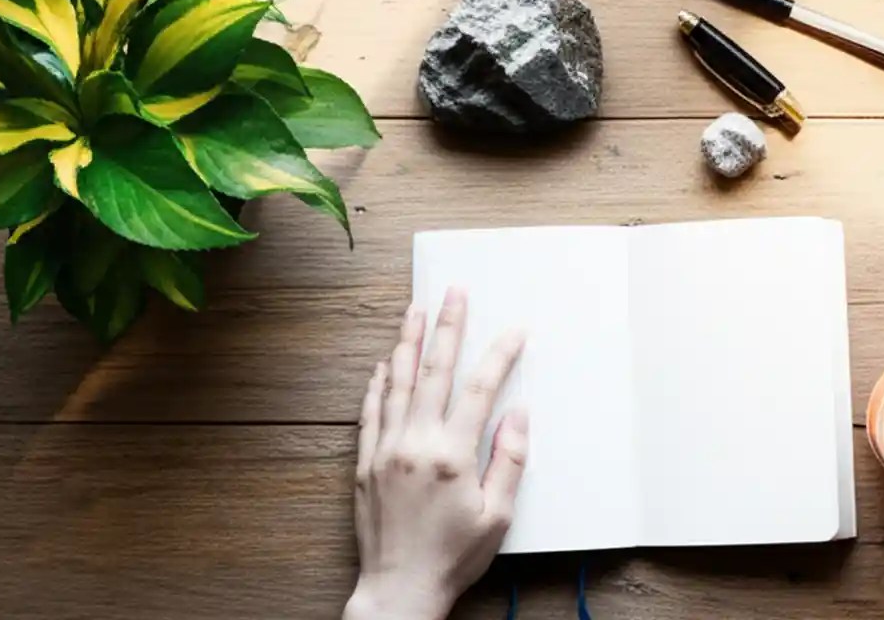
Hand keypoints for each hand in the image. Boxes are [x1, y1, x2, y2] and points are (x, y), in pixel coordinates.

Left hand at [345, 289, 528, 619]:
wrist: (398, 589)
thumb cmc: (453, 557)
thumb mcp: (498, 515)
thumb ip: (509, 460)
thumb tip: (517, 414)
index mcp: (452, 455)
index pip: (480, 389)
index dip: (499, 355)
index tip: (514, 331)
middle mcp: (416, 444)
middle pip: (434, 371)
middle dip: (447, 327)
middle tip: (453, 292)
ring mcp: (386, 450)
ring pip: (397, 383)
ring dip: (408, 343)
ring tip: (415, 310)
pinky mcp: (366, 464)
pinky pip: (370, 411)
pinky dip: (378, 384)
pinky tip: (383, 365)